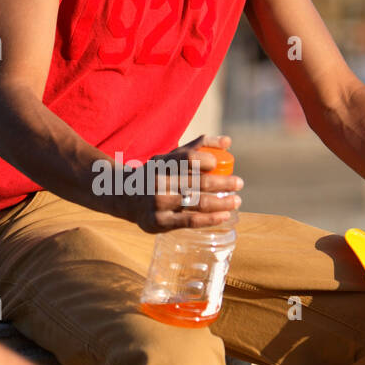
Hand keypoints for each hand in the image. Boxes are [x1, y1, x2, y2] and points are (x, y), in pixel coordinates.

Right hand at [129, 133, 243, 233]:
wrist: (125, 197)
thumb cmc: (157, 174)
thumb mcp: (171, 157)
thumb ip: (198, 147)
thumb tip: (227, 141)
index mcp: (162, 163)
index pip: (188, 158)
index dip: (206, 160)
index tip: (218, 164)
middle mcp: (158, 182)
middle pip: (197, 182)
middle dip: (223, 183)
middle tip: (239, 183)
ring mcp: (158, 203)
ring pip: (196, 202)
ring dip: (221, 202)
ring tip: (236, 201)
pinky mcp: (159, 222)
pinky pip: (189, 221)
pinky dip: (210, 219)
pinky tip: (224, 216)